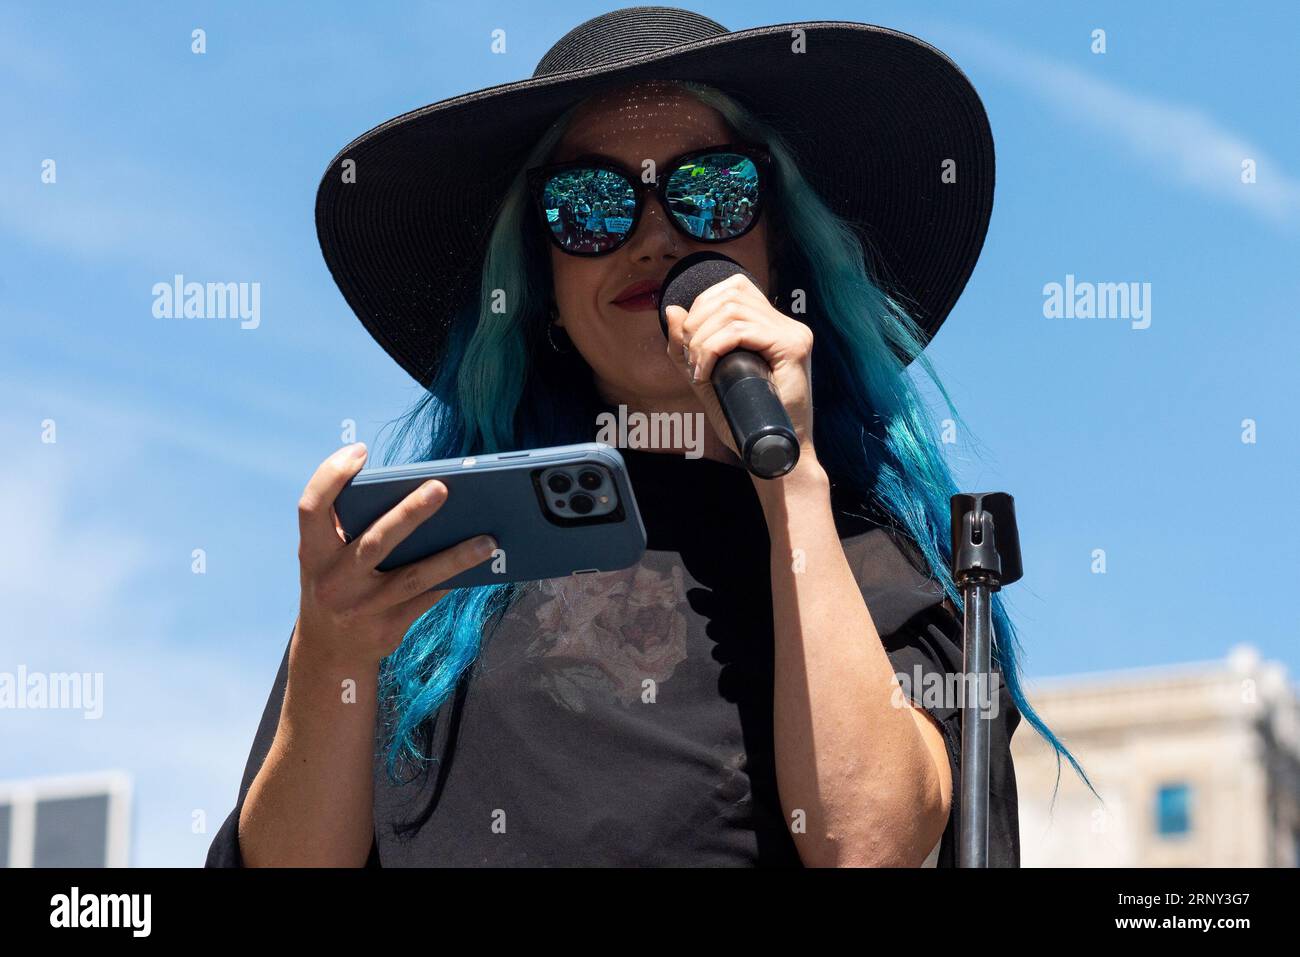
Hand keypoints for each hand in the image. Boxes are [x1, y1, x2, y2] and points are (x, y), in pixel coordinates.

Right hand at [294, 443, 497, 667]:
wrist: (329, 651)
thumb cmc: (338, 582)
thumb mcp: (328, 556)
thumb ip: (352, 524)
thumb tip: (414, 489)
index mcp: (313, 552)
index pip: (311, 508)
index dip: (332, 476)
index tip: (360, 451)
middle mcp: (334, 581)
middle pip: (375, 542)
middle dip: (409, 513)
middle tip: (442, 487)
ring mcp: (361, 608)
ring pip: (414, 578)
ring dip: (455, 558)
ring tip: (489, 540)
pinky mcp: (388, 629)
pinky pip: (428, 599)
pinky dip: (455, 579)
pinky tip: (481, 564)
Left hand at [663, 273, 814, 460]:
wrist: (770, 452)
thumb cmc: (743, 419)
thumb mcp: (706, 377)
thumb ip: (688, 347)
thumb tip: (672, 309)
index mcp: (771, 325)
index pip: (734, 288)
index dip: (702, 306)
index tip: (690, 344)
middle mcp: (785, 324)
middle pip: (730, 294)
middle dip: (698, 323)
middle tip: (691, 359)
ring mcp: (792, 333)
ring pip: (733, 310)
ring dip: (703, 339)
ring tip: (698, 369)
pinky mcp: (793, 347)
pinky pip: (742, 331)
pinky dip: (714, 348)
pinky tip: (706, 372)